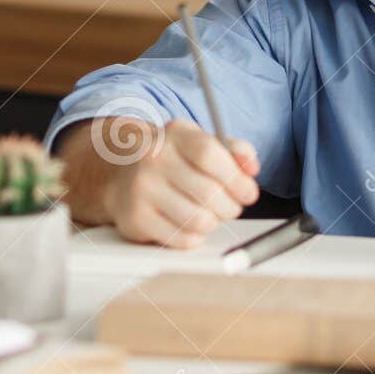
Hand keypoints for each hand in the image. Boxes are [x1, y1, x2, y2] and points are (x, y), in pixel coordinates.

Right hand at [98, 118, 259, 247]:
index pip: (210, 155)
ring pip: (198, 220)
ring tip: (209, 215)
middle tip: (231, 207)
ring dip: (214, 222)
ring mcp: (141, 189)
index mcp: (175, 134)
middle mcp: (153, 158)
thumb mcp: (201, 143)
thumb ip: (233, 151)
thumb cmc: (173, 160)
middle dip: (231, 207)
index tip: (249, 193)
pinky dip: (195, 237)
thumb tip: (251, 167)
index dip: (236, 179)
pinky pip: (182, 239)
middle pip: (209, 192)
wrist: (123, 174)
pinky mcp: (135, 218)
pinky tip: (190, 225)